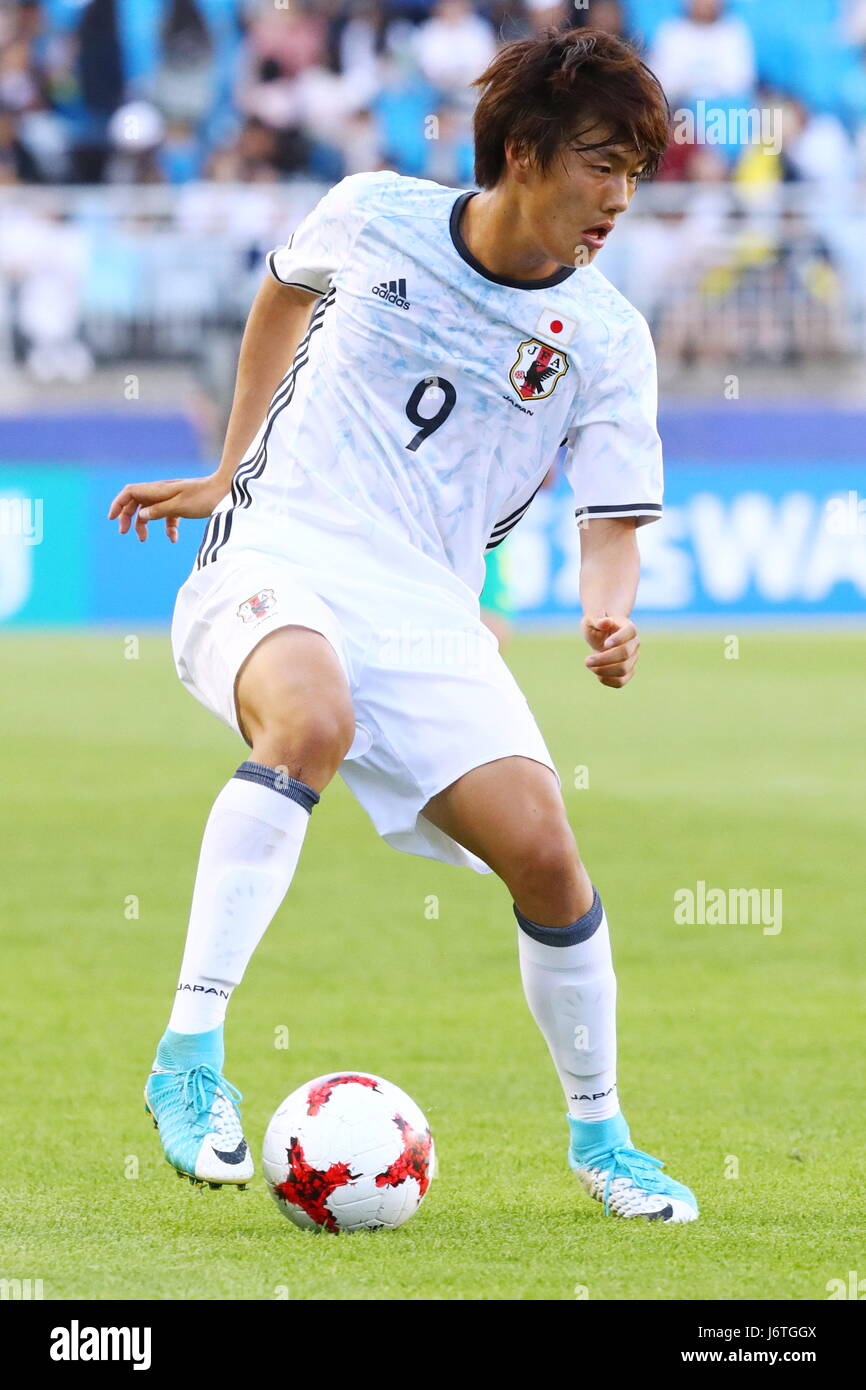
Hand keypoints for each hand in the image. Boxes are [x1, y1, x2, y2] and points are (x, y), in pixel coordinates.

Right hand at [107, 473, 228, 542]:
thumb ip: (159, 511)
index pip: (130, 492)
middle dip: (128, 517)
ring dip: (144, 524)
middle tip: (124, 533)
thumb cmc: (205, 498)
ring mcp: (172, 498)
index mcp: (159, 489)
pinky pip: (167, 515)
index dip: (118, 504)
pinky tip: (173, 539)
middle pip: (136, 502)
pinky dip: (167, 527)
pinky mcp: (182, 505)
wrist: (227, 491)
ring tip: (143, 539)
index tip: (111, 519)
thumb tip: (141, 516)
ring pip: (150, 510)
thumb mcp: (180, 507)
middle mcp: (162, 491)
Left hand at [581, 614, 639, 688]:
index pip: (630, 631)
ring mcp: (633, 658)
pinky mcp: (628, 672)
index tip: (605, 644)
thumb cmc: (596, 625)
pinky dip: (607, 680)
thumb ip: (597, 619)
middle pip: (625, 654)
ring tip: (589, 665)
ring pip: (623, 670)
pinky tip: (597, 673)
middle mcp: (634, 643)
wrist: (601, 636)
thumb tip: (606, 622)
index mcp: (627, 627)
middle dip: (603, 659)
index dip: (619, 639)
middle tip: (586, 661)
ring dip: (603, 671)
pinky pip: (621, 682)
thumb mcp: (591, 619)